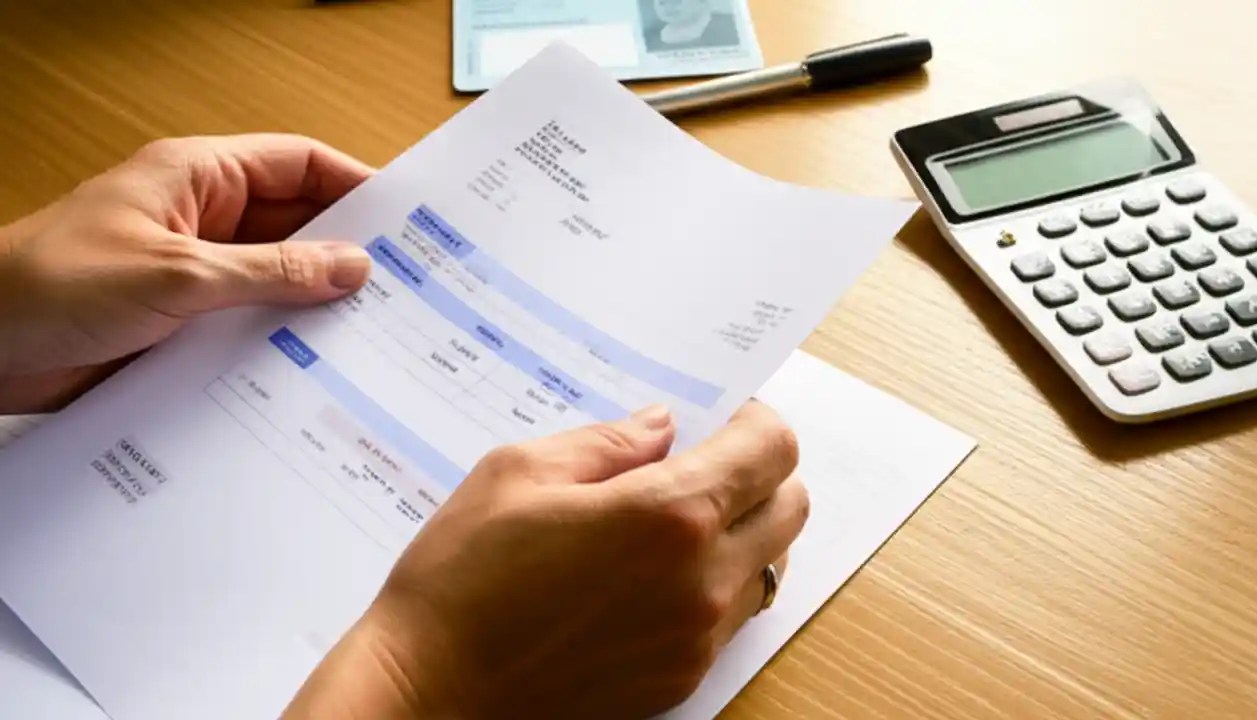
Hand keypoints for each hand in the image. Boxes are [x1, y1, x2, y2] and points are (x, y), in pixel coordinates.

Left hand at [0, 134, 372, 411]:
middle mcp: (203, 218)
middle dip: (347, 250)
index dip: (356, 184)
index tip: (408, 219)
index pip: (299, 165)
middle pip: (296, 223)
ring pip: (278, 277)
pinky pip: (251, 320)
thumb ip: (271, 273)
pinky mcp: (185, 320)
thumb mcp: (178, 275)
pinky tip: (319, 363)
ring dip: (316, 302)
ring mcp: (196, 270)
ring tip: (376, 329)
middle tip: (407, 285)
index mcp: (198, 177)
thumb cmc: (54, 285)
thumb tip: (352, 266)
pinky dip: (284, 337)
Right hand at [285, 401, 806, 719]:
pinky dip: (715, 582)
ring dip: (743, 529)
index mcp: (667, 517)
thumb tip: (662, 428)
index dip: (755, 421)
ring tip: (674, 520)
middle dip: (761, 472)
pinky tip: (651, 575)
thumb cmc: (460, 578)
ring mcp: (696, 640)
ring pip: (769, 566)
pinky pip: (732, 618)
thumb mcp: (517, 473)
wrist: (430, 694)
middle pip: (792, 507)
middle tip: (703, 460)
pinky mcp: (679, 680)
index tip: (722, 416)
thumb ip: (607, 443)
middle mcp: (701, 582)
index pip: (771, 451)